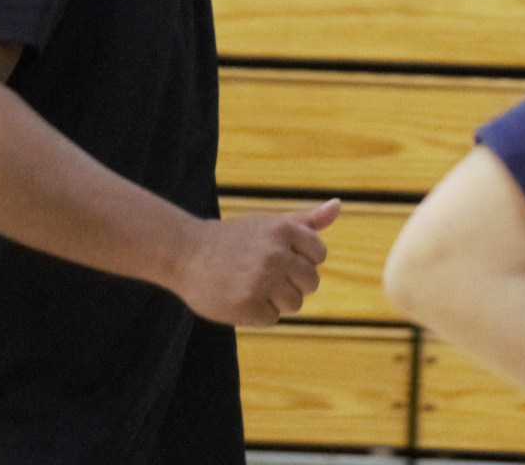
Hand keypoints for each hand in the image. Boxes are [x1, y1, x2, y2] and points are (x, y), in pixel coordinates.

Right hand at [173, 198, 337, 326]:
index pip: (319, 255)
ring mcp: (262, 280)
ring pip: (295, 303)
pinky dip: (258, 314)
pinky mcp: (248, 305)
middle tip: (262, 274)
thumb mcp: (269, 223)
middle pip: (311, 283)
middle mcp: (276, 253)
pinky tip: (239, 297)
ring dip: (276, 301)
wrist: (185, 253)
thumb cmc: (233, 239)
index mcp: (284, 230)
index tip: (278, 257)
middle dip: (291, 283)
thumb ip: (307, 220)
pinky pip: (273, 319)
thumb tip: (338, 205)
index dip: (300, 260)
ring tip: (251, 285)